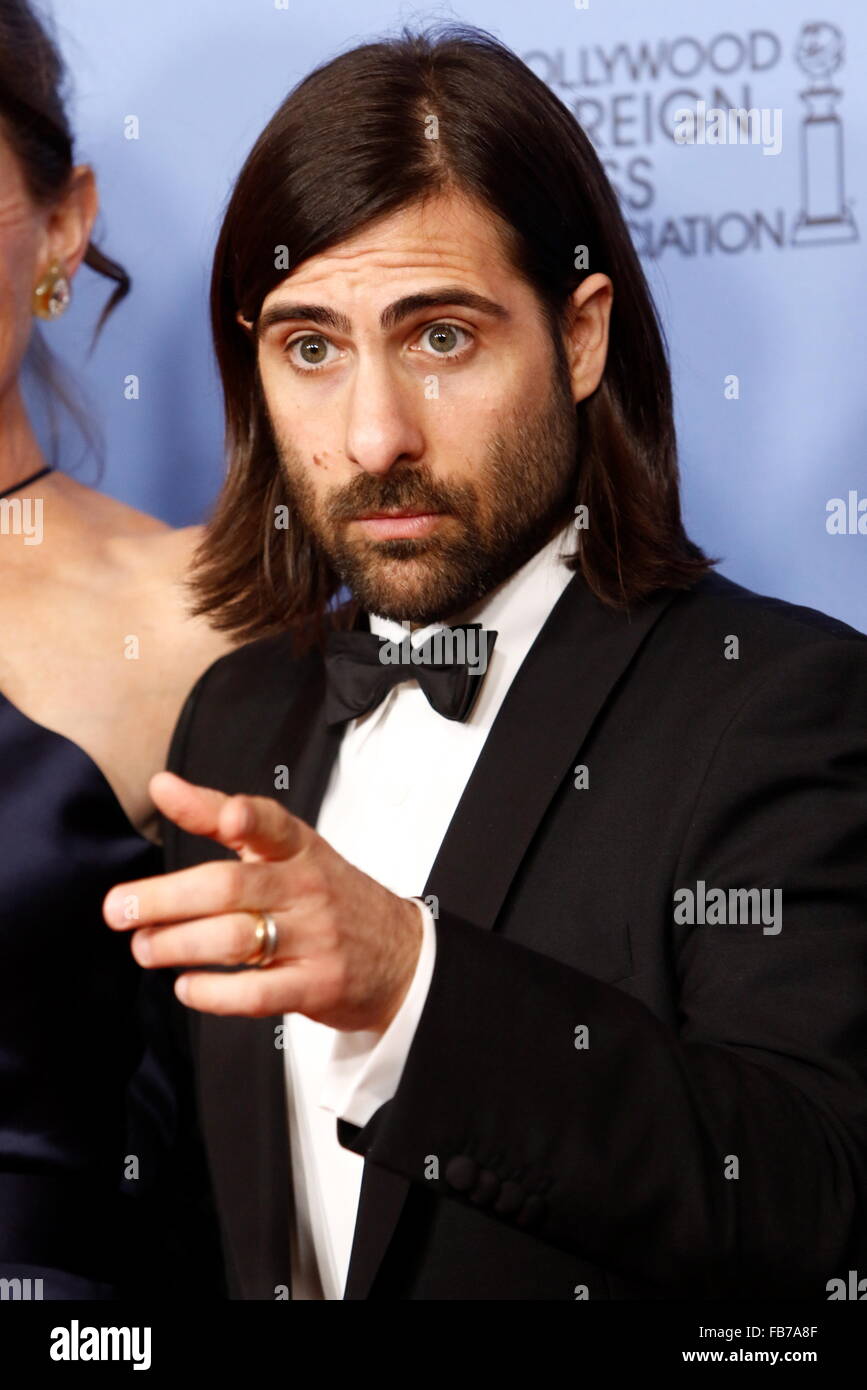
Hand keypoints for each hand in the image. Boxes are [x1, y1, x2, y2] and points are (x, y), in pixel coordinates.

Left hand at [102, 771, 423, 1033]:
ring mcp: (315, 938)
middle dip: (166, 899)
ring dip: (177, 946)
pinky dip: (212, 993)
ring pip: (235, 940)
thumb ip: (222, 818)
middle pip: (230, 888)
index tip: (216, 813)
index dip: (244, 818)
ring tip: (144, 948)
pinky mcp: (316, 985)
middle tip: (119, 909)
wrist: (402, 954)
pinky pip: (256, 993)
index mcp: (299, 848)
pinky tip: (187, 987)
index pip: (270, 824)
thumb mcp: (289, 849)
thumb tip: (162, 785)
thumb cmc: (329, 896)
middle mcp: (307, 887)